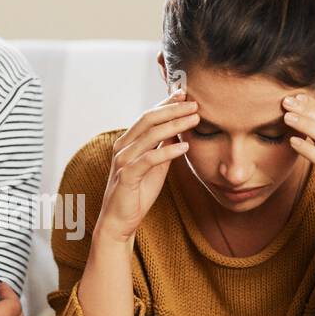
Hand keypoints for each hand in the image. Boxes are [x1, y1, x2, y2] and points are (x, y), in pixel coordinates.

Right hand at [94, 90, 198, 244]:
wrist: (119, 221)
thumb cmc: (137, 193)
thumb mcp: (155, 166)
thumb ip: (163, 147)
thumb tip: (179, 128)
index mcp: (128, 142)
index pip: (148, 116)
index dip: (166, 103)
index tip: (185, 94)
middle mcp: (122, 147)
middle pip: (148, 120)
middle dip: (173, 109)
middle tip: (195, 103)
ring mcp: (123, 161)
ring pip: (149, 135)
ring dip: (175, 125)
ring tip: (194, 119)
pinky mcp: (126, 177)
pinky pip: (149, 159)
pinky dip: (168, 151)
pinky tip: (185, 147)